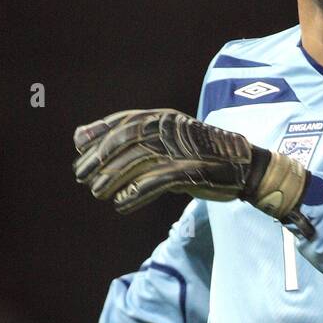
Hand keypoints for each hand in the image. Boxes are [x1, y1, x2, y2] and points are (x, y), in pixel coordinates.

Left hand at [73, 108, 314, 238]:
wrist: (244, 167)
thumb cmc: (202, 156)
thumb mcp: (169, 144)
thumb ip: (137, 143)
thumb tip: (91, 141)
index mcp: (164, 118)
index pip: (123, 121)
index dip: (98, 133)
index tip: (78, 148)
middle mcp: (171, 128)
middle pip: (126, 140)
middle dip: (100, 158)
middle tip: (81, 177)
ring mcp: (182, 149)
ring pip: (139, 160)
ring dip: (114, 178)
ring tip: (98, 193)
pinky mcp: (193, 170)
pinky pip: (159, 181)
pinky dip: (137, 193)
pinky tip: (121, 204)